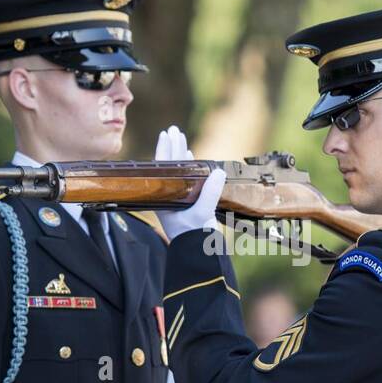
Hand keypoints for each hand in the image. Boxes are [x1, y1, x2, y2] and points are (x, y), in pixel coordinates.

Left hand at [154, 125, 224, 240]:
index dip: (165, 150)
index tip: (166, 134)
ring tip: (180, 137)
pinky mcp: (189, 202)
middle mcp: (169, 196)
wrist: (199, 253)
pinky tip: (190, 156)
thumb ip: (209, 193)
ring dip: (180, 154)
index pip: (162, 169)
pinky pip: (188, 179)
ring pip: (178, 171)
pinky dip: (190, 167)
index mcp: (165, 198)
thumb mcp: (201, 214)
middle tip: (173, 129)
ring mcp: (179, 198)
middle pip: (168, 166)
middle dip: (171, 147)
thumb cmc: (195, 237)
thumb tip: (218, 172)